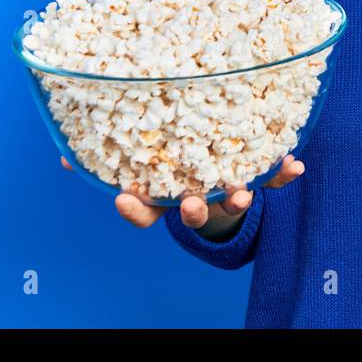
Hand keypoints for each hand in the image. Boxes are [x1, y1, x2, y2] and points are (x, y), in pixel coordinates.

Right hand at [59, 153, 304, 234]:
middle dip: (192, 210)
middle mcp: (197, 194)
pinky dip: (284, 174)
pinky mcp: (257, 178)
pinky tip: (296, 164)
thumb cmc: (176, 155)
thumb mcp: (140, 152)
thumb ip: (108, 151)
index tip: (124, 199)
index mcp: (167, 192)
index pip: (145, 209)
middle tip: (190, 204)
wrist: (217, 165)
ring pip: (232, 199)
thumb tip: (65, 153)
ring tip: (242, 192)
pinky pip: (273, 178)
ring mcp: (227, 188)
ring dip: (237, 197)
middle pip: (192, 210)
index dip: (134, 209)